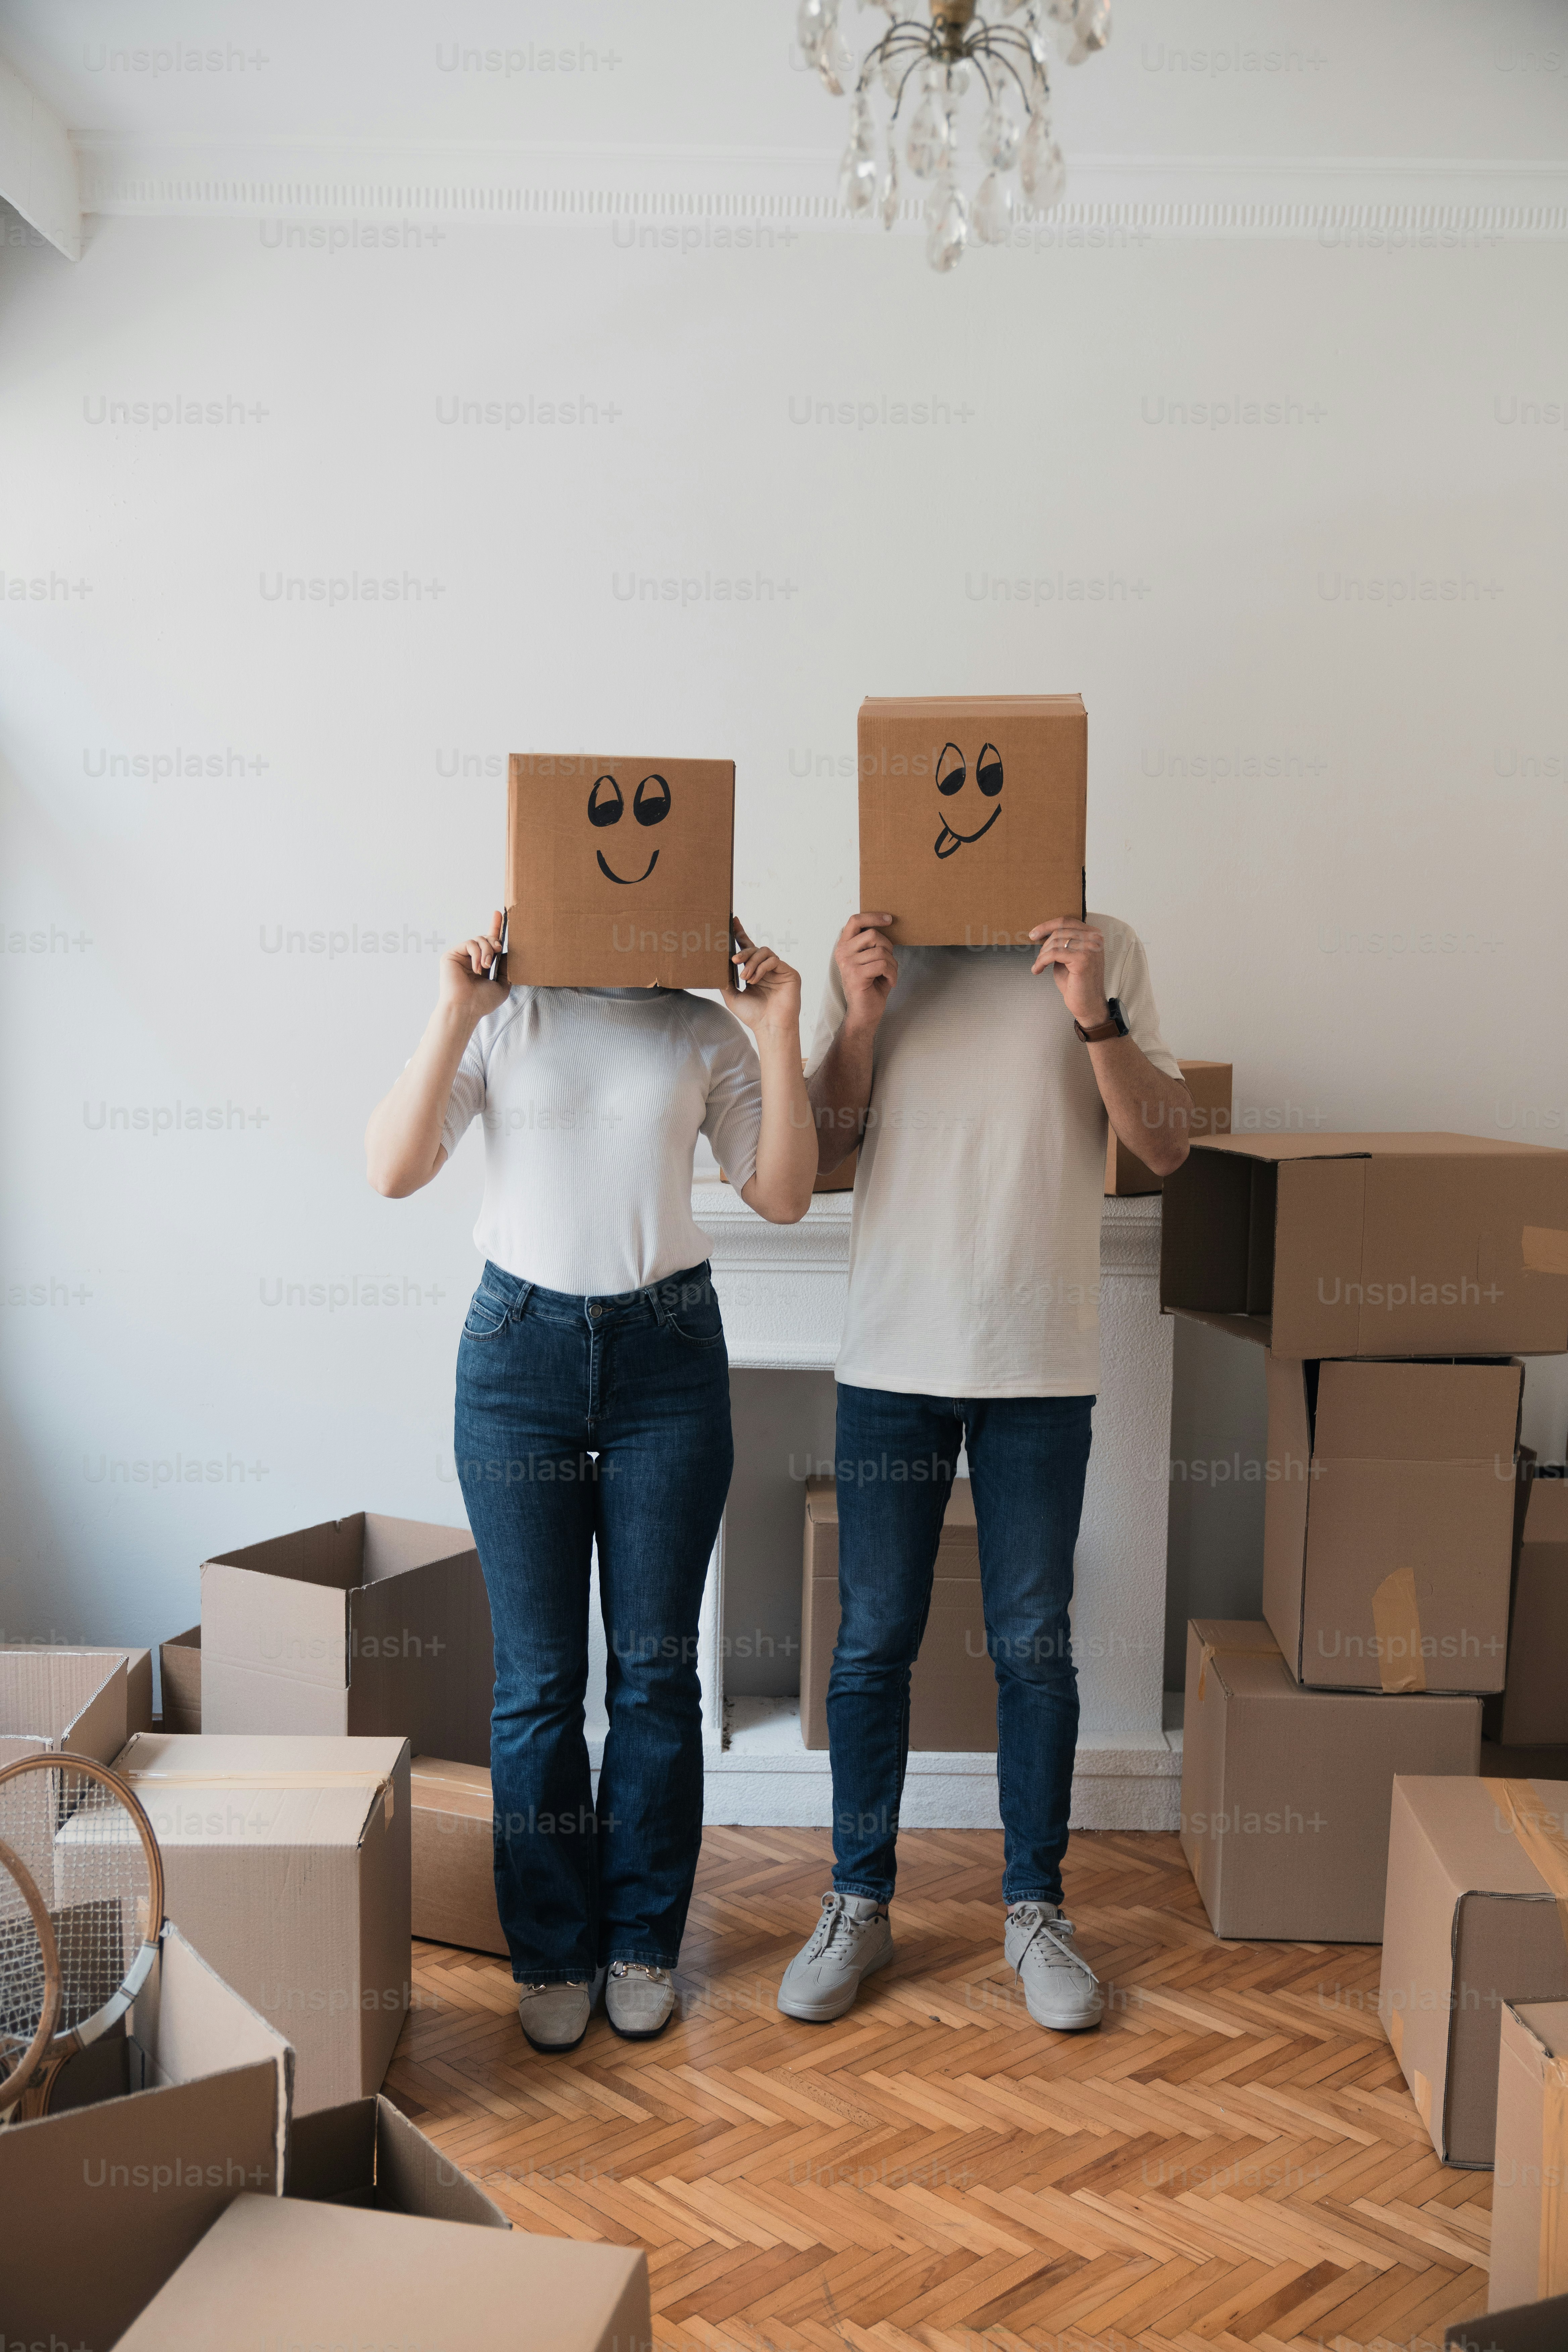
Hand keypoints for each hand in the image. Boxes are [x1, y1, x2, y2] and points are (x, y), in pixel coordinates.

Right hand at [438, 910, 507, 1017]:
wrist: (466, 1008)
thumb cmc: (482, 1001)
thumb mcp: (502, 984)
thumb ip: (505, 967)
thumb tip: (507, 952)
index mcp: (481, 964)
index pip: (489, 943)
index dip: (495, 927)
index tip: (499, 914)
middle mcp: (470, 959)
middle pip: (485, 938)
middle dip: (494, 941)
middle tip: (496, 950)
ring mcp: (460, 956)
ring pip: (478, 939)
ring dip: (486, 951)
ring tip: (486, 967)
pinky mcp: (451, 955)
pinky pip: (469, 944)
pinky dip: (476, 954)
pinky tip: (476, 968)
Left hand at [723, 919, 800, 1039]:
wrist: (770, 1028)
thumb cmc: (753, 1015)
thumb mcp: (733, 996)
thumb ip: (726, 980)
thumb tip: (715, 965)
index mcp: (755, 972)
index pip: (747, 949)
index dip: (740, 934)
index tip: (732, 921)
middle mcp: (767, 969)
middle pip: (755, 948)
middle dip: (743, 952)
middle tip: (734, 961)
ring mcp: (779, 970)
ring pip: (765, 952)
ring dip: (752, 963)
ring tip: (746, 977)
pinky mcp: (790, 973)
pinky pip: (774, 960)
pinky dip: (762, 968)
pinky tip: (755, 980)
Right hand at [832, 911, 897, 1033]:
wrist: (864, 1013)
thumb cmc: (871, 986)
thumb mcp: (870, 960)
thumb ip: (872, 943)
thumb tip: (887, 923)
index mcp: (844, 946)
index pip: (855, 920)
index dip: (873, 916)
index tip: (889, 919)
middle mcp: (842, 953)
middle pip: (873, 935)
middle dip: (888, 948)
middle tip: (889, 964)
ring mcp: (847, 964)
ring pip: (881, 951)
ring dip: (893, 965)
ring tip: (889, 975)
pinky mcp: (856, 975)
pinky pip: (883, 965)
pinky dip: (892, 974)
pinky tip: (890, 982)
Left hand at [1029, 918, 1108, 1028]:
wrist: (1087, 1004)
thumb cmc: (1077, 983)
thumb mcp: (1067, 957)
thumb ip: (1061, 943)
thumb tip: (1043, 933)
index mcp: (1094, 935)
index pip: (1067, 921)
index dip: (1047, 925)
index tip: (1033, 933)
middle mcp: (1095, 939)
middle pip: (1060, 931)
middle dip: (1044, 945)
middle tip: (1039, 959)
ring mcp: (1090, 948)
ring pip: (1055, 942)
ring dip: (1042, 955)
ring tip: (1038, 966)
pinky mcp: (1083, 959)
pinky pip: (1054, 954)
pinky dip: (1041, 961)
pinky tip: (1037, 969)